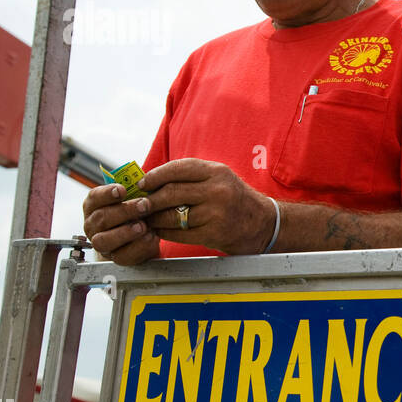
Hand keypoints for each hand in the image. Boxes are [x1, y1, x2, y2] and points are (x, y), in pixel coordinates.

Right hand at [82, 183, 160, 264]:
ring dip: (126, 232)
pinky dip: (138, 247)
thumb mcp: (133, 198)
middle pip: (101, 218)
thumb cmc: (135, 212)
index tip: (122, 190)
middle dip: (125, 211)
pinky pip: (123, 256)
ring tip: (143, 225)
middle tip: (144, 205)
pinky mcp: (115, 258)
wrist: (141, 237)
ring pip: (105, 240)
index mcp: (94, 206)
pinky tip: (149, 237)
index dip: (107, 194)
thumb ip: (134, 191)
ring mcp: (102, 243)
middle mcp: (93, 225)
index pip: (94, 198)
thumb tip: (145, 180)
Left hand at [138, 158, 276, 255]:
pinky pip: (179, 233)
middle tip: (139, 204)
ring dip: (155, 218)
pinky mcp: (214, 233)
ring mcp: (217, 212)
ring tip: (148, 218)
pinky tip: (161, 230)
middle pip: (172, 192)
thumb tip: (151, 180)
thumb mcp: (218, 179)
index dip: (155, 175)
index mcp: (217, 172)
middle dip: (150, 200)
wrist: (263, 223)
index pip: (178, 168)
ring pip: (173, 215)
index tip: (142, 184)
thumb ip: (190, 177)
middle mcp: (218, 190)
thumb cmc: (234, 199)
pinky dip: (165, 232)